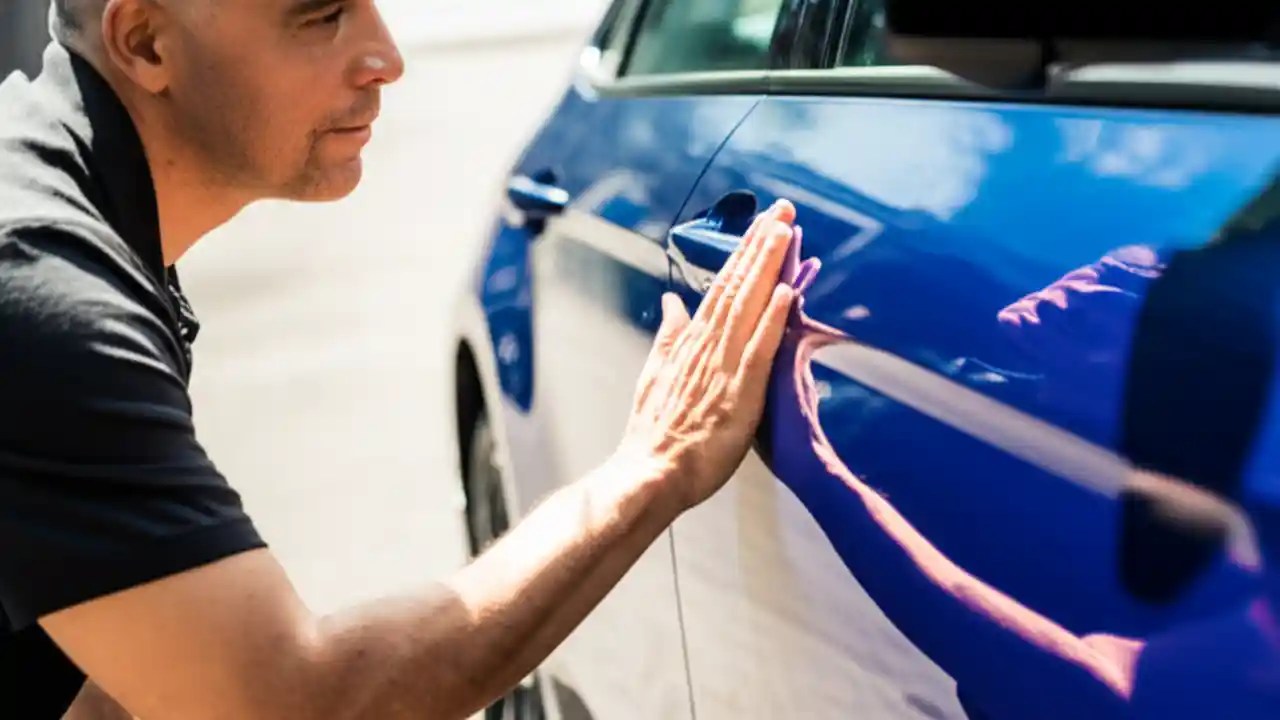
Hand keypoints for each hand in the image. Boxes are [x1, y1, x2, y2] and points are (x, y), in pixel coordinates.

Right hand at [619, 200, 798, 511]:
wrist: (649, 473)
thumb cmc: (654, 433)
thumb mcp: (656, 373)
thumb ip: (669, 335)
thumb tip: (673, 303)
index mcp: (691, 342)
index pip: (721, 287)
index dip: (744, 253)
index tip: (763, 224)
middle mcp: (707, 346)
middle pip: (737, 285)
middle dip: (760, 244)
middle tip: (783, 208)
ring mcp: (722, 367)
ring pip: (748, 306)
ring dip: (767, 267)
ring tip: (784, 231)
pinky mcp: (737, 393)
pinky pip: (757, 349)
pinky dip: (771, 319)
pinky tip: (785, 291)